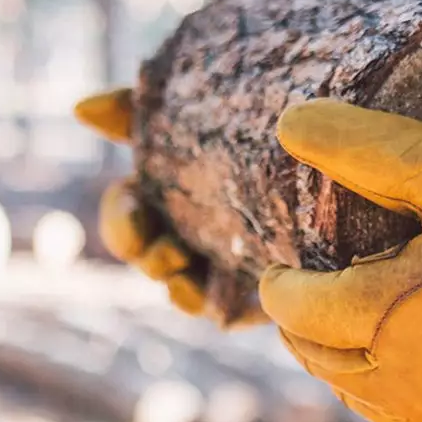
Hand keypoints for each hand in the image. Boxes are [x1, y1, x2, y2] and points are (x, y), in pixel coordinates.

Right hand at [74, 89, 267, 328]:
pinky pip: (232, 312)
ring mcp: (229, 264)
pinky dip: (221, 305)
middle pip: (148, 257)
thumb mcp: (202, 111)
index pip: (128, 215)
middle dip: (143, 253)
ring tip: (189, 266)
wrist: (340, 152)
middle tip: (163, 248)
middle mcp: (195, 234)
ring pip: (184, 291)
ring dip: (177, 284)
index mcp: (174, 195)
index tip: (133, 202)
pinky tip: (219, 295)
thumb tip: (80, 108)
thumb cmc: (259, 126)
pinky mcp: (268, 287)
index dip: (121, 217)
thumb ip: (144, 109)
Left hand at [258, 92, 421, 421]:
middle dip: (306, 330)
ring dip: (346, 366)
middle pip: (326, 363)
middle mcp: (416, 374)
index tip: (283, 272)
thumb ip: (362, 148)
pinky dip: (395, 398)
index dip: (285, 289)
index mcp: (393, 308)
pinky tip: (402, 367)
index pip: (304, 311)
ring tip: (350, 331)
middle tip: (307, 301)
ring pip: (366, 400)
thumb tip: (288, 122)